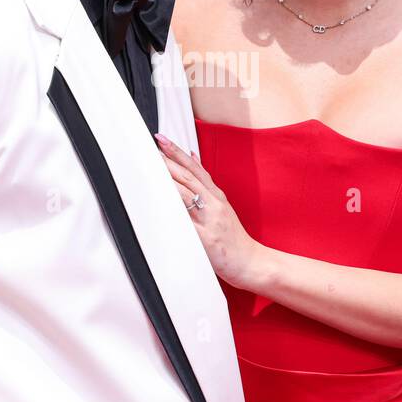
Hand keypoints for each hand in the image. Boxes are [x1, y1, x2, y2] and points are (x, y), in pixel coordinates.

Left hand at [154, 133, 264, 289]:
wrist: (251, 261)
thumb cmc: (233, 236)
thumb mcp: (222, 205)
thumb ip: (205, 184)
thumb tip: (192, 158)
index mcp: (216, 195)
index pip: (194, 168)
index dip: (177, 152)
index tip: (161, 139)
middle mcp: (214, 204)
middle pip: (188, 178)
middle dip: (168, 161)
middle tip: (150, 148)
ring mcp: (210, 220)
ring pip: (185, 196)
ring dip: (167, 182)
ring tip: (150, 170)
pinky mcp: (207, 239)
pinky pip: (186, 225)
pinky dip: (174, 215)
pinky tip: (160, 208)